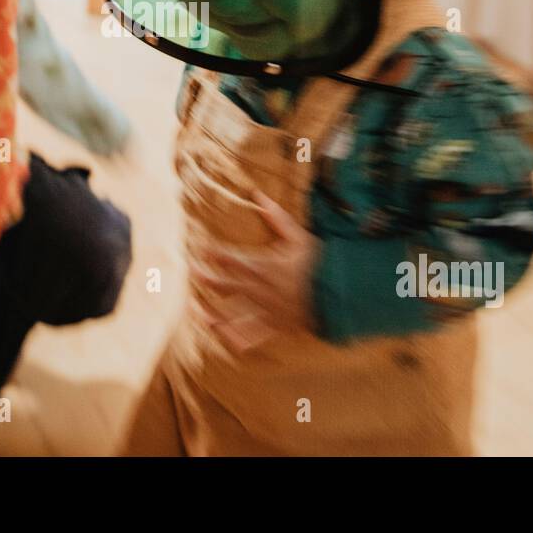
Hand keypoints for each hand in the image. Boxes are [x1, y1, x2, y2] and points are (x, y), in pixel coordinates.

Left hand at [188, 189, 319, 354]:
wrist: (341, 293)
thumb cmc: (319, 262)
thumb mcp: (299, 236)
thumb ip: (276, 217)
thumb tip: (257, 194)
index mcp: (266, 266)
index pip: (233, 258)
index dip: (215, 253)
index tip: (201, 247)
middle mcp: (263, 290)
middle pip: (228, 285)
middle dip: (207, 278)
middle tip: (191, 273)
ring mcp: (267, 311)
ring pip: (235, 314)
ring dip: (214, 312)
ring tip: (198, 310)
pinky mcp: (275, 327)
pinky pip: (252, 336)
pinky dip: (235, 338)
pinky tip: (222, 336)